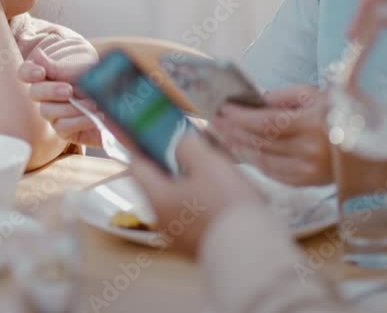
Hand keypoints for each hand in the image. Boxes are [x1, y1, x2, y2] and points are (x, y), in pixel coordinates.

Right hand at [19, 49, 103, 145]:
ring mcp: (53, 111)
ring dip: (70, 108)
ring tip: (93, 103)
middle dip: (51, 91)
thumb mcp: (82, 64)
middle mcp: (45, 93)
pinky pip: (62, 127)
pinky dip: (79, 121)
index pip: (25, 73)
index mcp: (45, 73)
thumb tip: (38, 56)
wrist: (119, 92)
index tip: (41, 72)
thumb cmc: (95, 72)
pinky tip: (96, 115)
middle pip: (34, 93)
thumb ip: (59, 65)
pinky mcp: (64, 128)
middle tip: (69, 90)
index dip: (29, 72)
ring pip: (47, 111)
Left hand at [130, 132, 263, 256]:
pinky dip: (198, 206)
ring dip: (187, 187)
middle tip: (190, 153)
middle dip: (170, 167)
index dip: (142, 147)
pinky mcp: (195, 248)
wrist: (250, 250)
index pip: (136, 166)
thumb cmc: (224, 202)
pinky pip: (190, 219)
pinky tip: (219, 200)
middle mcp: (160, 220)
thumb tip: (178, 142)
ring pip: (175, 203)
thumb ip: (187, 146)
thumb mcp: (207, 163)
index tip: (155, 135)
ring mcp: (177, 238)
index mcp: (156, 197)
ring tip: (211, 175)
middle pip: (156, 185)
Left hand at [211, 85, 330, 185]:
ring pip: (263, 160)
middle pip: (261, 142)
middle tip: (213, 122)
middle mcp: (311, 151)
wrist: (371, 144)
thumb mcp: (316, 95)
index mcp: (314, 124)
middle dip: (233, 131)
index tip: (223, 109)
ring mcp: (309, 171)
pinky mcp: (307, 183)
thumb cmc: (341, 113)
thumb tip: (254, 100)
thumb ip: (283, 96)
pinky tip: (240, 152)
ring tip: (220, 136)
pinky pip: (273, 173)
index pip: (268, 122)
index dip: (242, 117)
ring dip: (238, 148)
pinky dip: (254, 162)